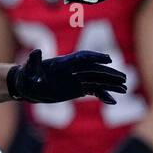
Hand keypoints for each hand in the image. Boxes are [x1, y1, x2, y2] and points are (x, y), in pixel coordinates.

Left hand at [7, 49, 127, 104]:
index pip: (82, 58)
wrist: (28, 86)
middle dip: (108, 74)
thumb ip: (33, 61)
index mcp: (63, 63)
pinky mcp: (78, 88)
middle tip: (123, 78)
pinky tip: (112, 101)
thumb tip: (35, 51)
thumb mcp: (28, 70)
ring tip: (124, 88)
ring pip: (97, 80)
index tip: (108, 59)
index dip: (95, 57)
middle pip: (94, 69)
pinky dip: (103, 95)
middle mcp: (73, 70)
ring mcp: (77, 79)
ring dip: (110, 84)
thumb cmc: (27, 76)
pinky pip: (93, 90)